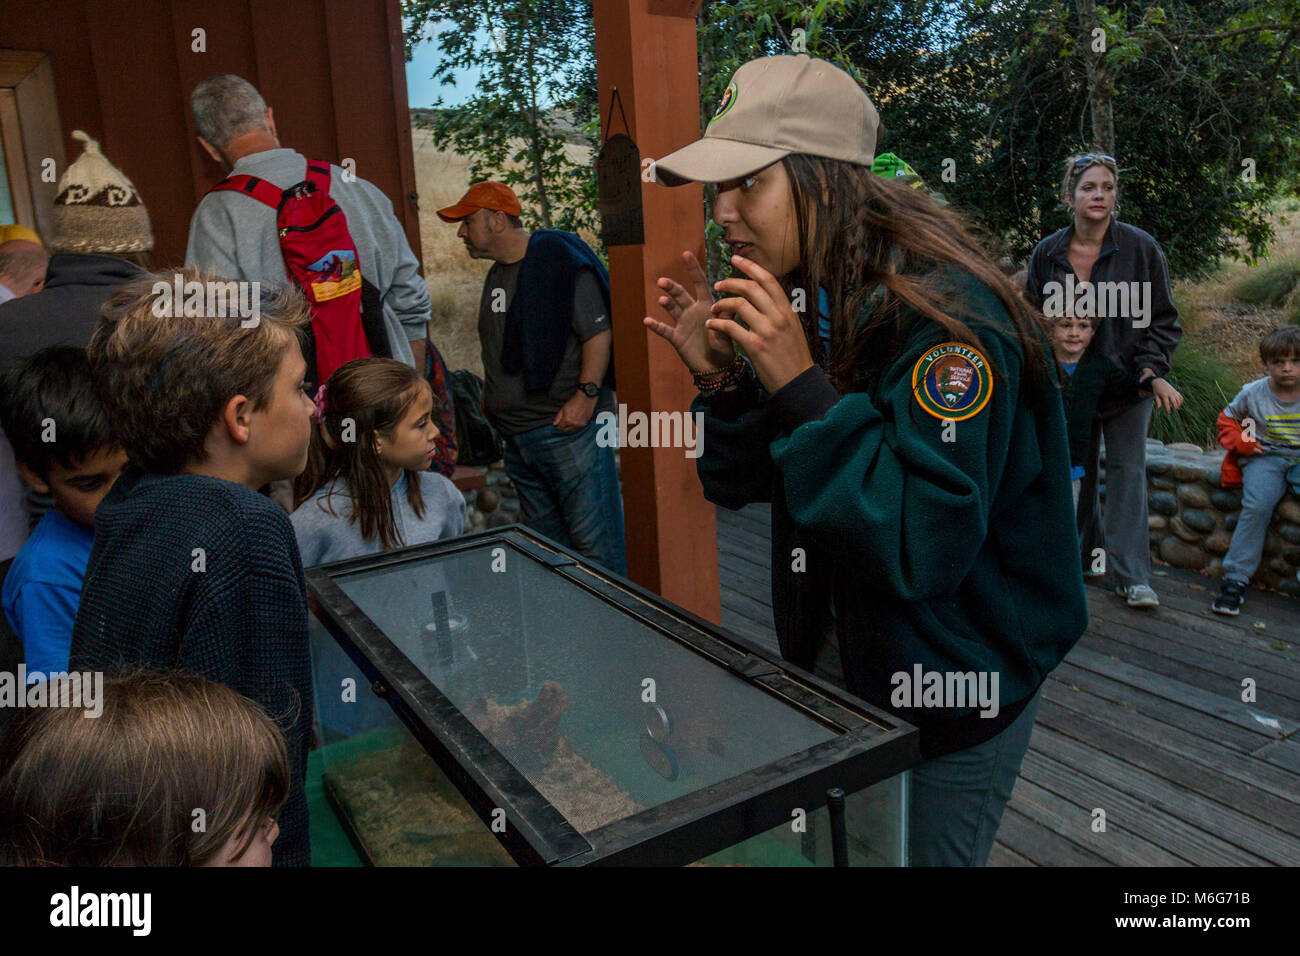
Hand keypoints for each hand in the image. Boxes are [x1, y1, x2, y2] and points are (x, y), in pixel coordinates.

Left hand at [553, 390, 596, 430]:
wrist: (585, 398)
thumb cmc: (574, 401)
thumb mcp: (563, 408)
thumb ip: (558, 417)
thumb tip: (554, 424)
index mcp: (567, 420)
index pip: (561, 427)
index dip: (559, 425)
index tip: (559, 423)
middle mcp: (574, 424)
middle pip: (566, 429)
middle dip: (564, 426)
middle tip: (564, 421)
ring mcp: (580, 424)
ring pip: (573, 428)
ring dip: (571, 425)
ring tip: (572, 417)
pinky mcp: (585, 423)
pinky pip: (579, 426)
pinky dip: (577, 424)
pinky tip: (577, 417)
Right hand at [643, 250, 735, 372]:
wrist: (716, 368)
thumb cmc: (725, 348)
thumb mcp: (729, 331)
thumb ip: (726, 318)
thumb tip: (728, 304)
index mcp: (707, 305)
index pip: (700, 283)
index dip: (693, 269)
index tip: (686, 254)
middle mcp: (693, 311)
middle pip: (681, 294)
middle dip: (672, 287)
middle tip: (662, 281)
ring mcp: (683, 324)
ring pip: (672, 309)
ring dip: (666, 303)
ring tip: (662, 300)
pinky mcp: (677, 338)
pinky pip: (664, 330)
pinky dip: (656, 326)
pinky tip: (647, 320)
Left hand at [707, 255, 813, 393]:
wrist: (798, 382)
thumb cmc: (793, 356)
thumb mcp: (793, 328)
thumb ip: (780, 311)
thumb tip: (767, 296)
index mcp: (787, 310)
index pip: (768, 280)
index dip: (750, 266)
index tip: (735, 260)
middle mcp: (778, 316)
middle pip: (751, 288)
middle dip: (730, 282)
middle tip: (718, 285)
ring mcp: (767, 330)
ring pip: (738, 305)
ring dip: (721, 304)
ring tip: (714, 309)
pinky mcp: (755, 346)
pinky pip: (730, 327)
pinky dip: (717, 324)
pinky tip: (711, 325)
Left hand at [1151, 377, 1182, 412]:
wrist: (1159, 382)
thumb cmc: (1157, 390)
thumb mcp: (1156, 395)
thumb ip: (1158, 401)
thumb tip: (1159, 408)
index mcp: (1164, 395)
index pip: (1167, 403)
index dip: (1168, 408)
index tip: (1168, 412)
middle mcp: (1170, 393)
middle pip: (1174, 401)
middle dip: (1175, 407)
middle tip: (1174, 411)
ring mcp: (1174, 392)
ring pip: (1178, 399)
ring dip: (1179, 404)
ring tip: (1177, 408)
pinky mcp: (1176, 391)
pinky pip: (1180, 396)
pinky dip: (1181, 400)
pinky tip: (1180, 404)